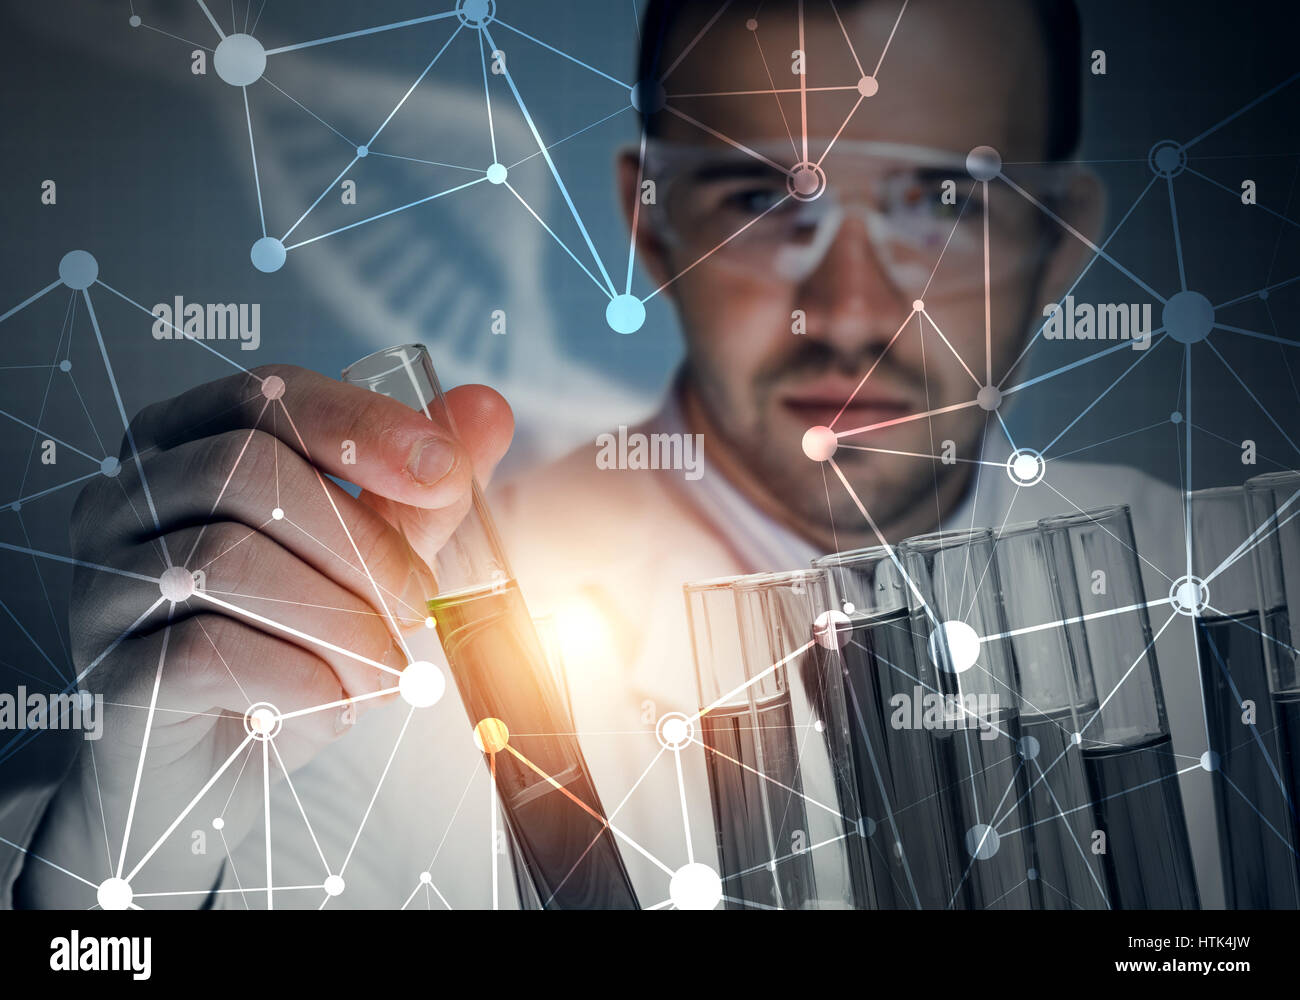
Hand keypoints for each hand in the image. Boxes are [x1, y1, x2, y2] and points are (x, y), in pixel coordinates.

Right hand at [16, 363, 511, 906]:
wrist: (212, 777)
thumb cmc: (285, 651)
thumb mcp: (364, 565)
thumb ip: (416, 492)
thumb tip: (488, 408)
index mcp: (185, 447)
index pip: (264, 395)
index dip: (362, 424)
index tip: (445, 473)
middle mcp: (125, 501)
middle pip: (245, 469)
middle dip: (361, 540)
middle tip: (417, 604)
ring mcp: (104, 585)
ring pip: (230, 561)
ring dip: (342, 623)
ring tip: (380, 668)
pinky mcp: (111, 672)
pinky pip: (212, 652)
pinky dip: (301, 681)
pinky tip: (327, 703)